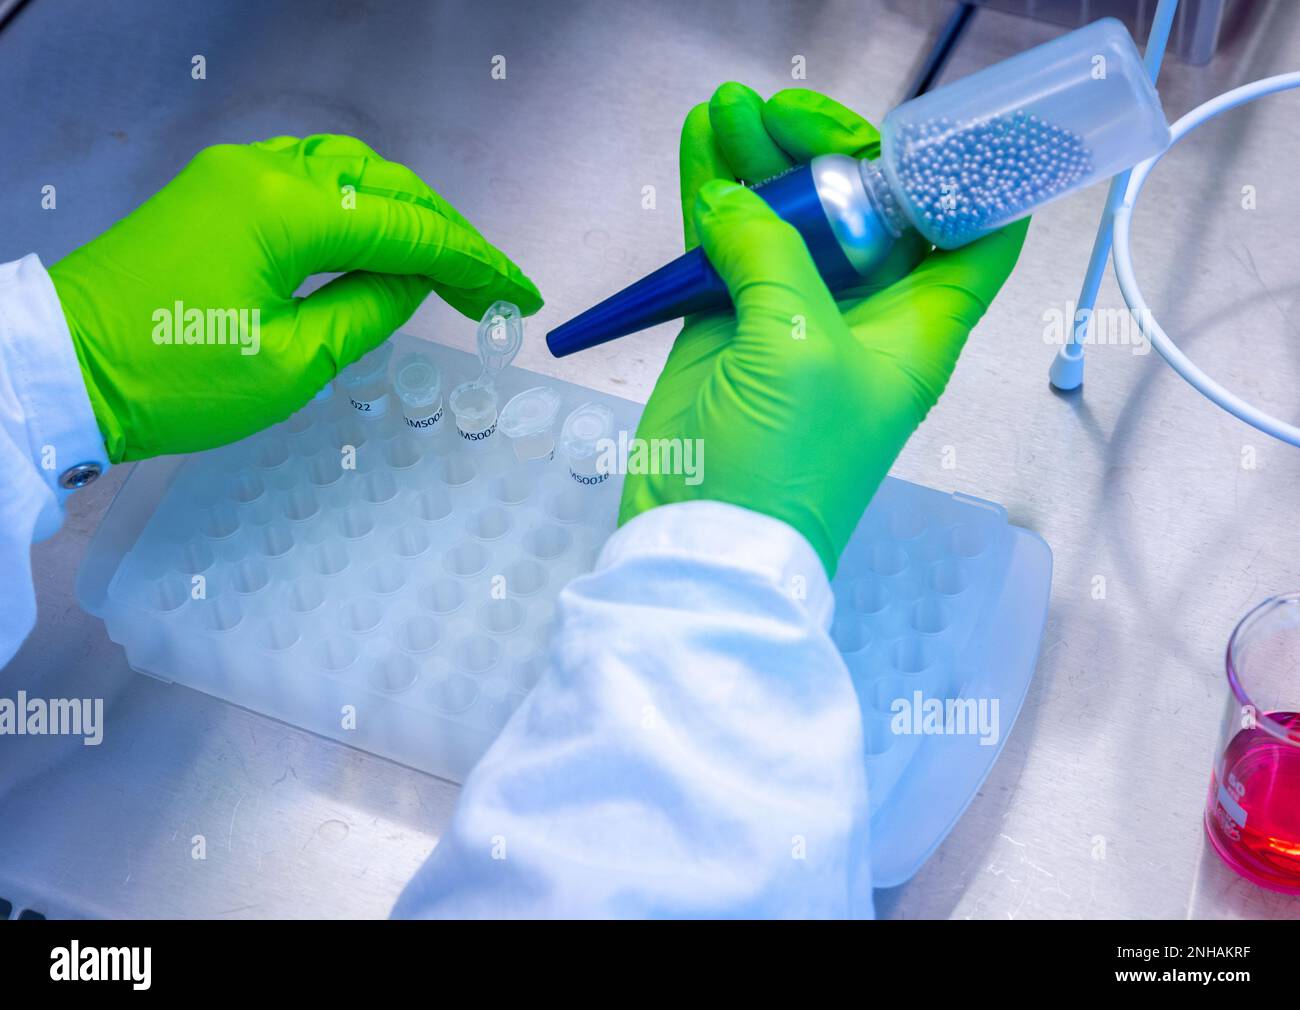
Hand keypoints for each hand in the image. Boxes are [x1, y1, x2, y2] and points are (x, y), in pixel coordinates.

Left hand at [50, 134, 540, 460]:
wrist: (64, 367)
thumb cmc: (171, 378)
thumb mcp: (291, 365)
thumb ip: (368, 313)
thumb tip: (414, 285)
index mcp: (288, 212)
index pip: (410, 230)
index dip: (475, 265)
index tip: (519, 295)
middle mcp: (265, 171)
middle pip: (388, 189)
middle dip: (448, 238)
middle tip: (490, 291)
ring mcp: (236, 172)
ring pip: (351, 172)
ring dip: (405, 214)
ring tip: (442, 265)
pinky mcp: (216, 188)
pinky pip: (308, 175)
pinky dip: (357, 203)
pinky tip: (375, 238)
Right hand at [618, 83, 1026, 575]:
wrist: (706, 539)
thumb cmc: (784, 469)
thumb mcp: (799, 347)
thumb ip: (771, 255)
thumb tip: (730, 197)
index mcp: (920, 321)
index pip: (977, 234)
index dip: (974, 175)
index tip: (947, 125)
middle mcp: (866, 310)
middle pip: (867, 201)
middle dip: (832, 148)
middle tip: (786, 117)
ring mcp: (793, 311)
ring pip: (789, 211)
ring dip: (763, 157)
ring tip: (729, 111)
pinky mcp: (730, 320)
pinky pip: (727, 239)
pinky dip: (713, 189)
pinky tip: (701, 141)